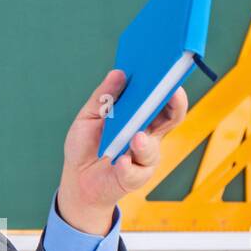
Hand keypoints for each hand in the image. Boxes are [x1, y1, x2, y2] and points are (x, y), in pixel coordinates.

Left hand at [57, 68, 187, 234]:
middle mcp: (148, 136)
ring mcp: (143, 158)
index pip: (163, 101)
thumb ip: (103, 97)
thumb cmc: (87, 144)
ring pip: (151, 148)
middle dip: (174, 105)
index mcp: (141, 118)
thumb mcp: (89, 116)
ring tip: (135, 138)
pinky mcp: (133, 177)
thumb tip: (118, 73)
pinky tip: (119, 161)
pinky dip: (126, 166)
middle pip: (171, 119)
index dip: (169, 88)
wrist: (77, 178)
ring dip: (144, 143)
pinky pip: (134, 171)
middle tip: (169, 94)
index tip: (168, 73)